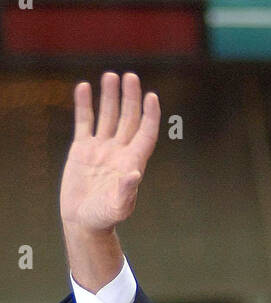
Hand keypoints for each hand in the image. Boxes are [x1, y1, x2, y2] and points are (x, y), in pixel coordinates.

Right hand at [60, 72, 160, 234]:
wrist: (83, 222)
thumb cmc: (104, 218)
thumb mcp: (117, 207)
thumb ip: (126, 192)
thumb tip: (134, 174)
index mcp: (132, 163)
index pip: (145, 134)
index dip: (150, 116)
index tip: (152, 96)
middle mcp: (119, 152)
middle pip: (128, 119)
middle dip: (130, 98)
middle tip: (131, 76)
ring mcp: (101, 149)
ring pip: (108, 116)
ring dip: (110, 97)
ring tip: (111, 76)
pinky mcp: (82, 149)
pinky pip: (85, 122)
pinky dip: (85, 105)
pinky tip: (84, 88)